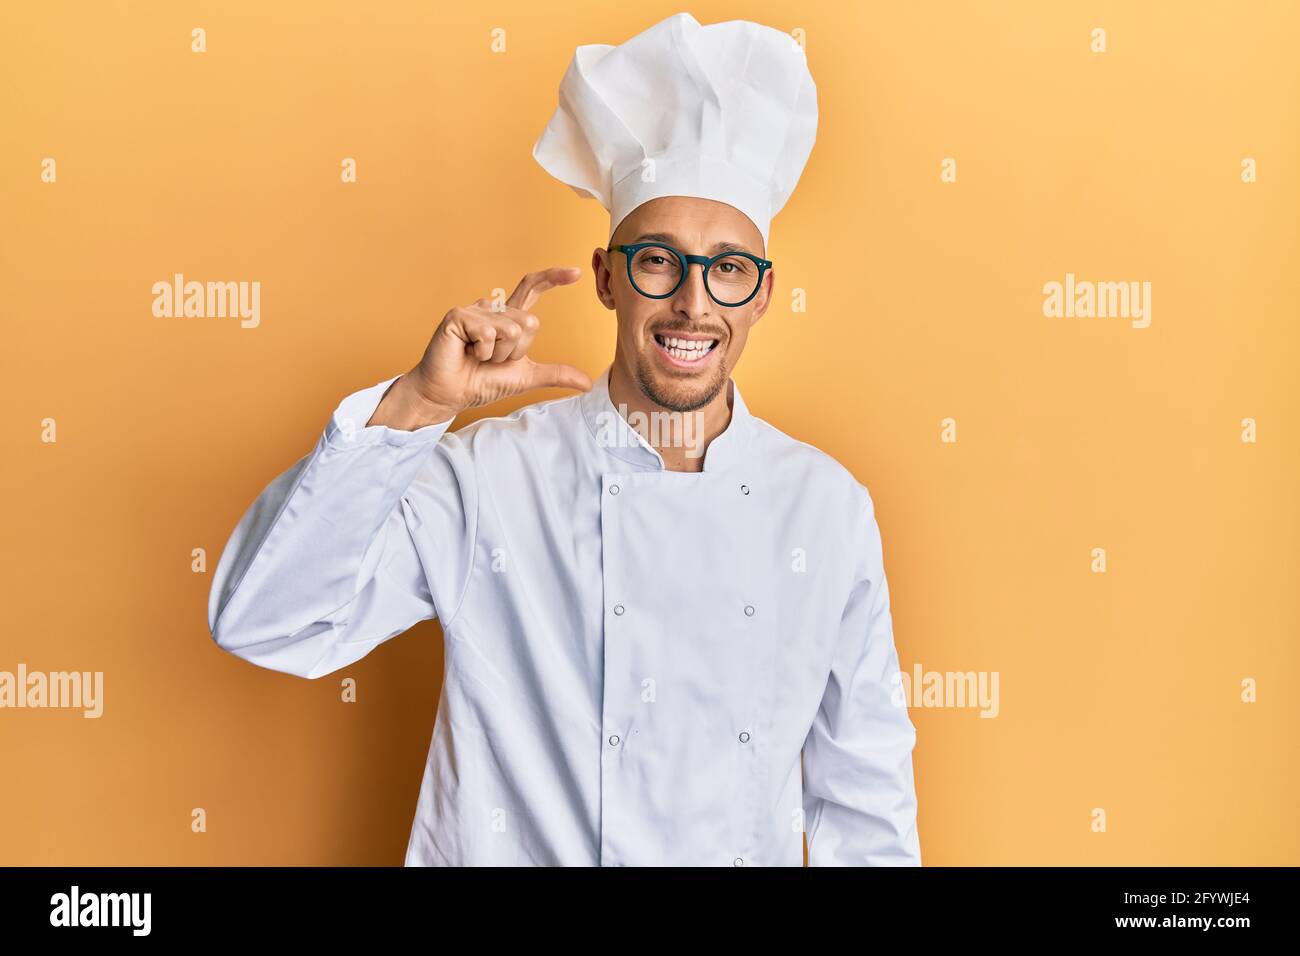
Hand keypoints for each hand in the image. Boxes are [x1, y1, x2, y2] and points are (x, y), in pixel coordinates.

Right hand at [368, 266, 591, 428]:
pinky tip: (466, 353)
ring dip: (498, 354)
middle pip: (530, 322)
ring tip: (477, 357)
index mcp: (508, 318)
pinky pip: (489, 333)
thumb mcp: (526, 377)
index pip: (532, 289)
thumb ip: (555, 375)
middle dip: (516, 351)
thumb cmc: (481, 382)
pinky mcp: (458, 316)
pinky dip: (483, 352)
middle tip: (491, 360)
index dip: (553, 278)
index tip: (576, 272)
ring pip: (512, 330)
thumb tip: (587, 383)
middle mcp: (492, 309)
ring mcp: (475, 310)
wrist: (450, 395)